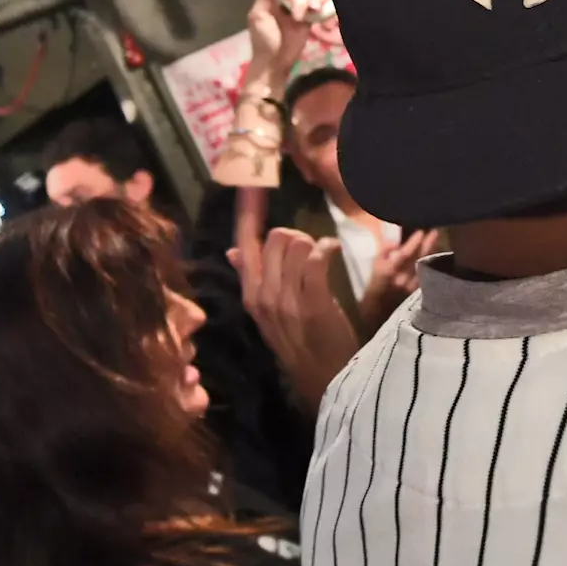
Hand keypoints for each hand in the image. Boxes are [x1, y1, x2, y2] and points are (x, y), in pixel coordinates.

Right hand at [231, 230, 360, 408]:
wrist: (322, 380)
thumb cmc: (300, 344)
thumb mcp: (268, 314)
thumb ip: (252, 281)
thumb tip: (234, 252)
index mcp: (251, 296)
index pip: (243, 245)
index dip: (246, 214)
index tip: (250, 186)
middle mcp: (264, 296)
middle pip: (273, 239)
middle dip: (294, 235)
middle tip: (307, 246)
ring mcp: (287, 300)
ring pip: (294, 246)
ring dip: (312, 242)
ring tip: (321, 253)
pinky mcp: (313, 303)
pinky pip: (315, 259)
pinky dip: (326, 248)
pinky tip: (332, 252)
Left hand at [245, 0, 318, 88]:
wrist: (275, 63)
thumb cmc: (263, 41)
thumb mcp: (258, 16)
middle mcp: (285, 2)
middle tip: (296, 14)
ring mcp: (299, 11)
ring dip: (311, 3)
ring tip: (305, 17)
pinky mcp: (310, 20)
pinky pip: (319, 9)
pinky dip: (322, 8)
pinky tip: (320, 12)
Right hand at [359, 229, 434, 331]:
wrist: (379, 305)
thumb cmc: (378, 280)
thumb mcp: (375, 264)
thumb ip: (384, 250)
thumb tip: (395, 242)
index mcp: (389, 271)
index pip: (403, 254)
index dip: (413, 243)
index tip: (420, 232)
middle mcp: (402, 278)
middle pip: (418, 259)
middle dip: (427, 244)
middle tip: (435, 231)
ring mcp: (411, 286)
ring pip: (424, 265)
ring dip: (431, 251)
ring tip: (436, 239)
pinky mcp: (418, 290)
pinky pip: (427, 273)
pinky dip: (431, 262)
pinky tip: (435, 253)